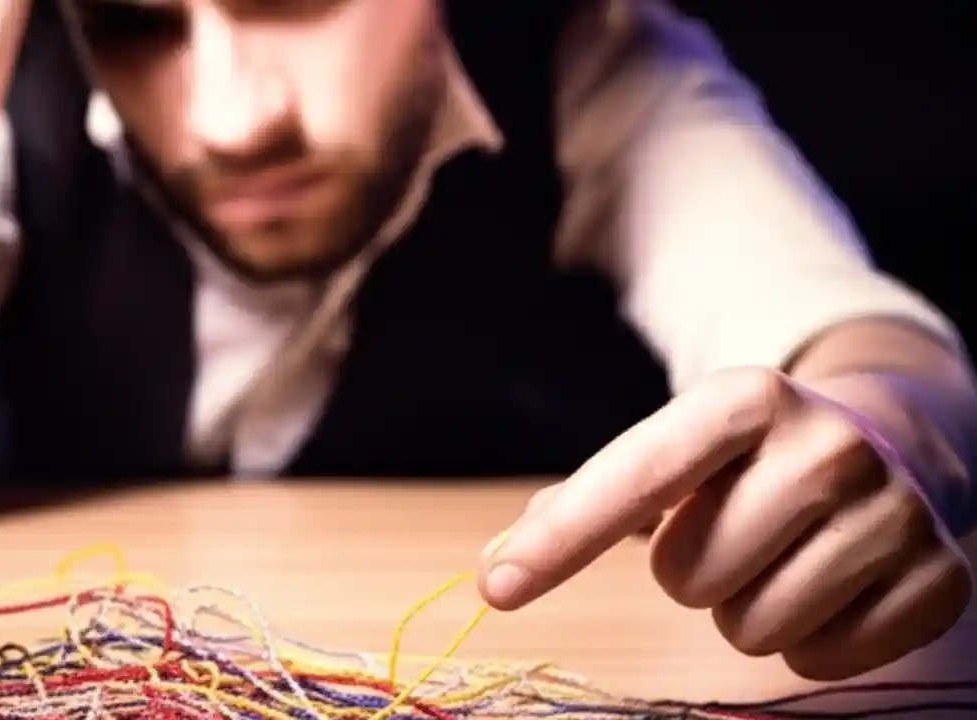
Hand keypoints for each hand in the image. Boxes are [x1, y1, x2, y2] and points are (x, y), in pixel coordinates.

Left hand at [478, 366, 973, 679]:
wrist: (891, 441)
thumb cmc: (750, 459)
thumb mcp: (676, 448)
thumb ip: (586, 500)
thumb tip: (499, 560)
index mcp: (745, 398)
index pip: (635, 480)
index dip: (560, 540)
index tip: (496, 587)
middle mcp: (826, 445)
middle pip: (686, 577)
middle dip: (689, 573)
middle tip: (729, 536)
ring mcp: (894, 511)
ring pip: (752, 629)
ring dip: (745, 611)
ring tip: (778, 557)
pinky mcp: (941, 576)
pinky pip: (823, 661)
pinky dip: (810, 643)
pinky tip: (830, 587)